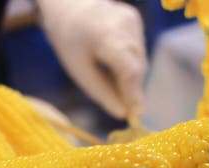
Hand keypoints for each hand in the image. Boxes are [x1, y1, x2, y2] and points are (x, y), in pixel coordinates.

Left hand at [37, 0, 146, 119]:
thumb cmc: (69, 41)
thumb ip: (101, 92)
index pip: (129, 69)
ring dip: (130, 77)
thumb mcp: (78, 70)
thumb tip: (122, 114)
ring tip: (108, 78)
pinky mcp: (135, 19)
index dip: (133, 94)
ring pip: (140, 59)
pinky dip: (130, 63)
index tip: (134, 115)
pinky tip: (112, 61)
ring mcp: (132, 19)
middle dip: (132, 90)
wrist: (68, 6)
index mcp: (105, 35)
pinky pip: (137, 50)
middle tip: (126, 110)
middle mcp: (124, 24)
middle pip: (137, 66)